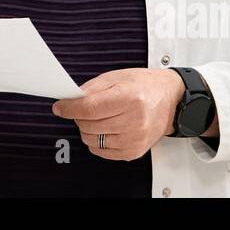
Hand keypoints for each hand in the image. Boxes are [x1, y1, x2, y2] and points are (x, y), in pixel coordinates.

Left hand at [51, 68, 184, 160]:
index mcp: (130, 98)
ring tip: (99, 117)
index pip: (89, 109)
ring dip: (87, 129)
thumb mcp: (116, 77)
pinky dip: (97, 140)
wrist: (170, 99)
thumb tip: (70, 100)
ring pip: (91, 140)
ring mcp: (135, 139)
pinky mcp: (134, 152)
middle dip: (79, 116)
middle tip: (84, 108)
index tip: (59, 107)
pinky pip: (101, 151)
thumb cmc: (144, 86)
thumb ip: (91, 88)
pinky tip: (105, 128)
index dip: (69, 108)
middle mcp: (134, 121)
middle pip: (88, 125)